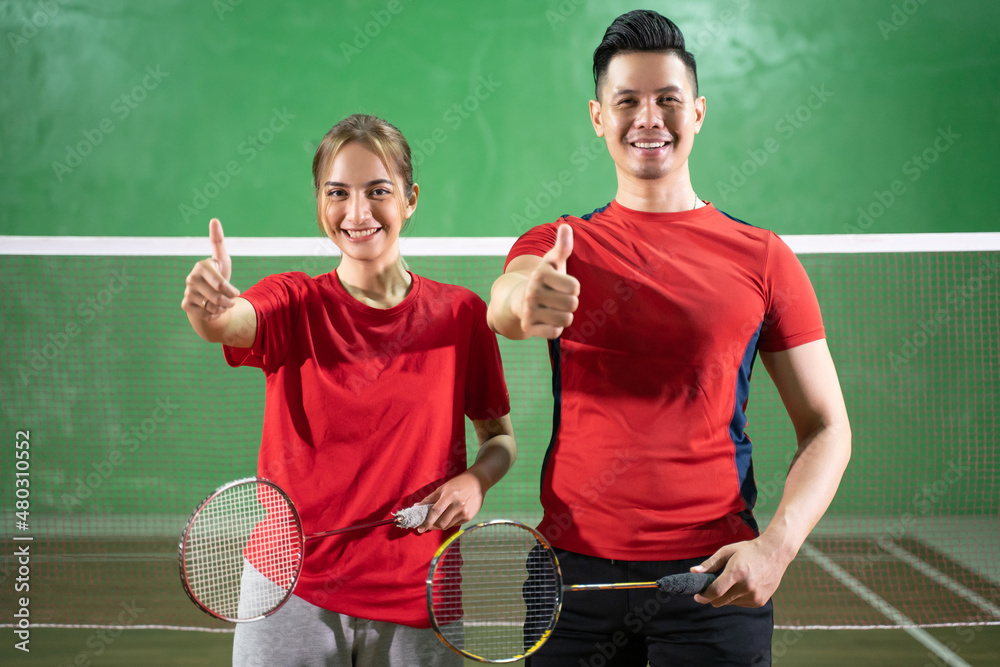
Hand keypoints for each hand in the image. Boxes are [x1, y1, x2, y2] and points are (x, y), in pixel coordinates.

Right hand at [181, 219, 240, 319]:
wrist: (209, 296)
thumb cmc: (219, 275)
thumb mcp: (222, 259)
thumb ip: (218, 241)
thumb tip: (214, 219)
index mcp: (201, 266)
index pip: (222, 285)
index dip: (232, 292)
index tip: (235, 292)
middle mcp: (191, 278)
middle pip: (218, 298)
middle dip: (229, 302)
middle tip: (231, 300)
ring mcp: (187, 291)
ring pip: (213, 308)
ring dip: (222, 309)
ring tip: (220, 303)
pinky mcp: (185, 304)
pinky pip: (206, 315)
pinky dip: (214, 315)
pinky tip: (211, 309)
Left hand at [416, 471, 487, 532]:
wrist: (478, 482)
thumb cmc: (458, 483)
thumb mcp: (443, 488)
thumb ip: (430, 498)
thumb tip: (417, 506)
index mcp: (450, 495)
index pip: (436, 511)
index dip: (427, 521)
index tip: (419, 529)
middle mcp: (458, 505)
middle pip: (441, 523)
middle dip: (432, 526)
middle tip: (427, 525)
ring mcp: (465, 512)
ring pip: (447, 526)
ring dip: (439, 525)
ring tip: (435, 522)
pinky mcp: (469, 517)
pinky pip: (455, 524)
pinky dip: (448, 523)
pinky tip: (447, 517)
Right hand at [515, 224, 579, 338]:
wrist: (518, 300)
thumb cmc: (545, 280)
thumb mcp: (553, 262)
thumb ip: (562, 246)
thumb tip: (566, 226)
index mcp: (541, 274)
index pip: (575, 287)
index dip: (573, 287)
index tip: (563, 285)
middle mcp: (532, 291)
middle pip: (572, 304)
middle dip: (570, 303)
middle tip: (558, 298)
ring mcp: (529, 310)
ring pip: (566, 319)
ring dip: (564, 316)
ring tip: (554, 309)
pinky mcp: (528, 326)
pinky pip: (555, 332)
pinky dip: (555, 328)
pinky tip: (547, 320)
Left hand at [690, 537, 791, 607]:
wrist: (775, 553)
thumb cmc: (748, 550)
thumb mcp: (727, 551)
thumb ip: (710, 563)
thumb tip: (693, 572)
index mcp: (737, 572)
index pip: (715, 591)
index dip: (703, 596)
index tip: (697, 596)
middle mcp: (746, 586)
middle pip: (720, 601)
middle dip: (712, 597)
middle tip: (711, 588)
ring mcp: (755, 596)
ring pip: (730, 603)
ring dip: (726, 596)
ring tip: (733, 581)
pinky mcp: (760, 601)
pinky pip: (741, 604)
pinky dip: (737, 597)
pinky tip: (743, 584)